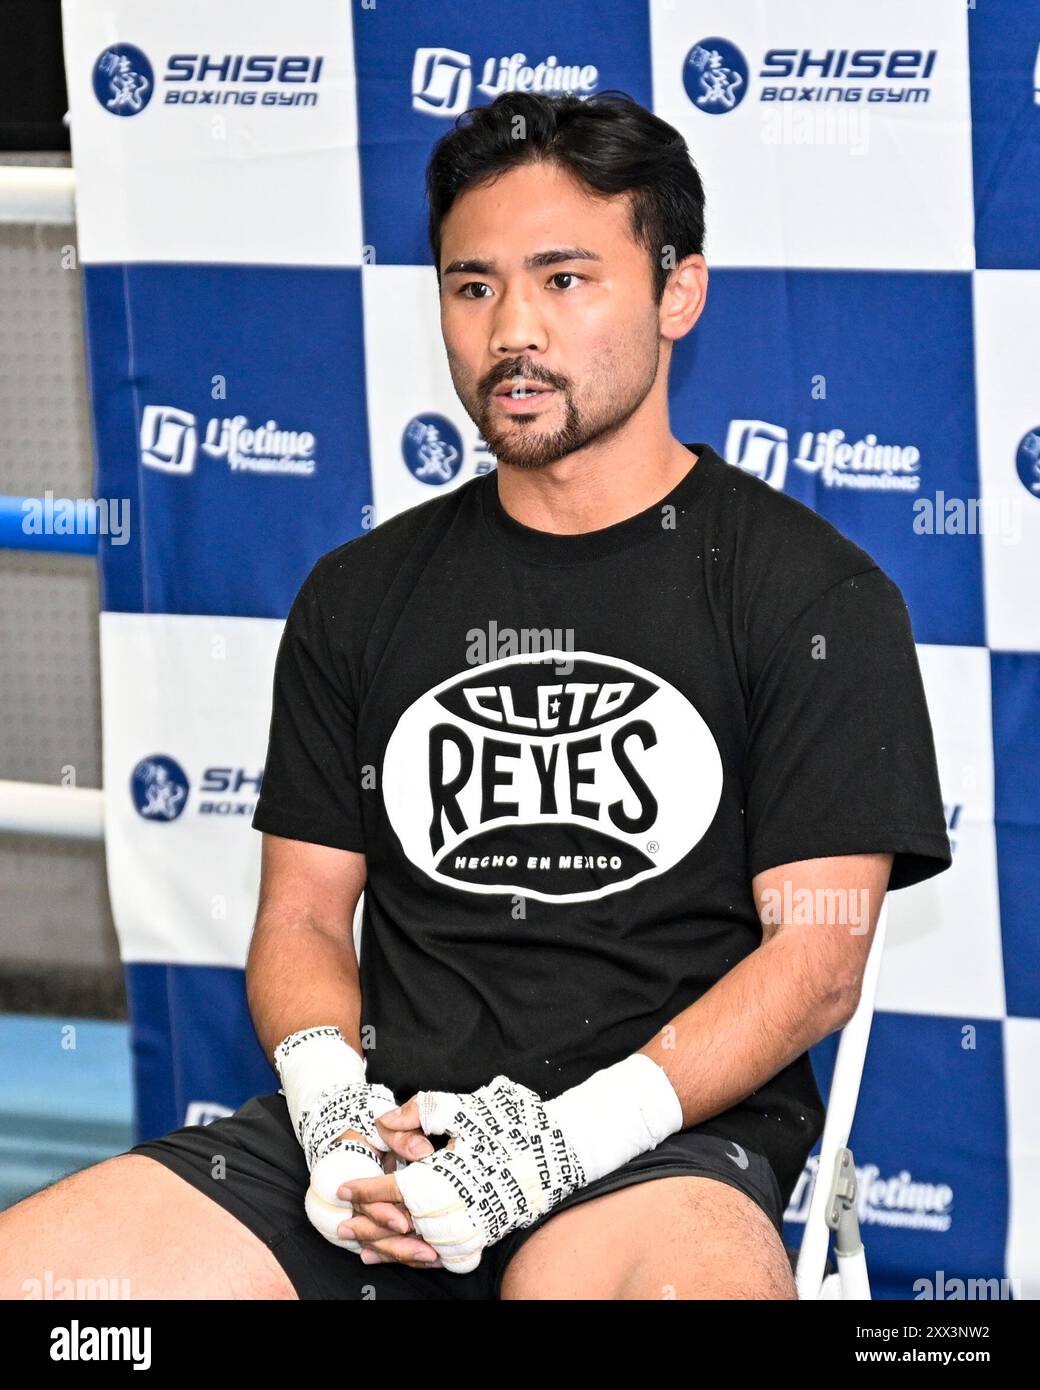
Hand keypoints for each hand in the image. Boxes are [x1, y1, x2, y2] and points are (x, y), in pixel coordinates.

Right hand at [273, 1025, 442, 1264]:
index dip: (382, 1213)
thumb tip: (422, 1151)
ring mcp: (360, 1206)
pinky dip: (398, 1251)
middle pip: (372, 1229)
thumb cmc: (366, 1118)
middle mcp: (352, 1195)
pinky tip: (419, 1260)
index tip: (404, 1222)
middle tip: (427, 1252)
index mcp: (352, 1169)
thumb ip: (402, 1132)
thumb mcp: (382, 1118)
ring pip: (377, 1239)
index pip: (366, 1201)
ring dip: (401, 1252)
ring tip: (430, 1259)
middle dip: (398, 1244)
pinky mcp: (370, 1213)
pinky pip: (382, 1239)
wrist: (344, 1123)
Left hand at [342, 1077, 584, 1273]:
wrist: (562, 1151)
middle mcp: (456, 1211)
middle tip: (343, 1226)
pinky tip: (410, 1256)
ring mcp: (473, 1229)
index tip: (342, 1191)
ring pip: (420, 1247)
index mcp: (445, 1179)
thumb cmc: (511, 1125)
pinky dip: (422, 1257)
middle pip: (400, 1227)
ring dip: (390, 1249)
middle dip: (369, 1226)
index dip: (364, 1192)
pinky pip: (447, 1256)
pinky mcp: (487, 1237)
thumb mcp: (464, 1107)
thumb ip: (421, 1110)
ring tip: (365, 1250)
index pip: (392, 1192)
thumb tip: (385, 1121)